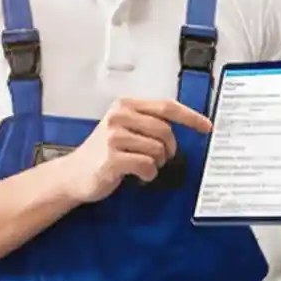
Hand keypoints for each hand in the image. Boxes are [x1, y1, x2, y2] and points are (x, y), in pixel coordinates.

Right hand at [63, 98, 212, 202]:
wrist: (74, 174)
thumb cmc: (103, 153)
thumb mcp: (124, 128)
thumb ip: (148, 122)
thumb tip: (186, 123)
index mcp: (124, 105)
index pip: (166, 106)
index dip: (190, 117)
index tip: (207, 126)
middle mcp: (118, 116)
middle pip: (165, 130)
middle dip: (169, 148)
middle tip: (161, 158)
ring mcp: (114, 137)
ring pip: (158, 150)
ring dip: (157, 163)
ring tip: (143, 165)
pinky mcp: (112, 158)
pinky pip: (147, 165)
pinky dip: (148, 174)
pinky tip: (138, 175)